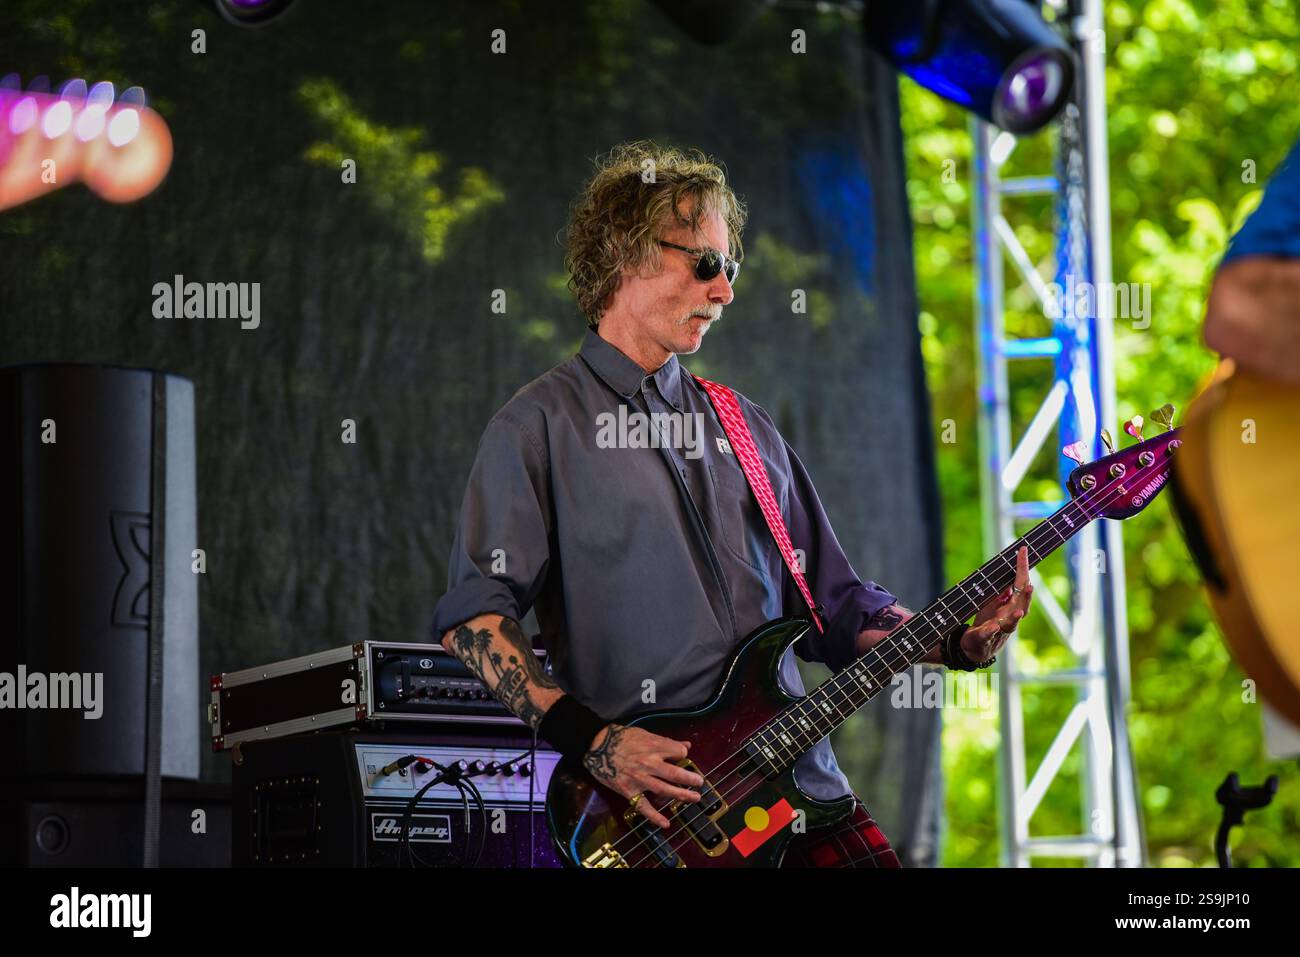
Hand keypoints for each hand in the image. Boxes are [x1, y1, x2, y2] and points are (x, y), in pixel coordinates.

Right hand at [582, 724, 702, 827]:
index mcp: (654, 747)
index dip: (683, 755)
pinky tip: (666, 823)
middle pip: (676, 773)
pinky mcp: (629, 791)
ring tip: (695, 798)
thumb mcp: (645, 734)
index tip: (682, 758)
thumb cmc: (621, 737)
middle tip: (700, 782)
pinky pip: (643, 806)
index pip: (679, 753)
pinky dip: (655, 817)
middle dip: (690, 779)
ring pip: (665, 790)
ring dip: (682, 795)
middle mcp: (649, 763)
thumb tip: (686, 746)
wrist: (597, 745)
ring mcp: (639, 779)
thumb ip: (667, 741)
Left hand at [961, 545, 1033, 663]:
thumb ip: (1002, 591)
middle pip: (1022, 605)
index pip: (1020, 584)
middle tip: (1030, 584)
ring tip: (1019, 611)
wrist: (974, 648)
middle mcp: (1009, 618)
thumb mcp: (993, 604)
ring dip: (1015, 617)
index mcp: (1011, 606)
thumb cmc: (986, 624)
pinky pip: (988, 635)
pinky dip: (990, 631)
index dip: (1022, 567)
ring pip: (1012, 624)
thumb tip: (1010, 576)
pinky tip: (992, 627)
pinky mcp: (985, 639)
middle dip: (1027, 595)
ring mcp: (999, 631)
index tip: (1022, 549)